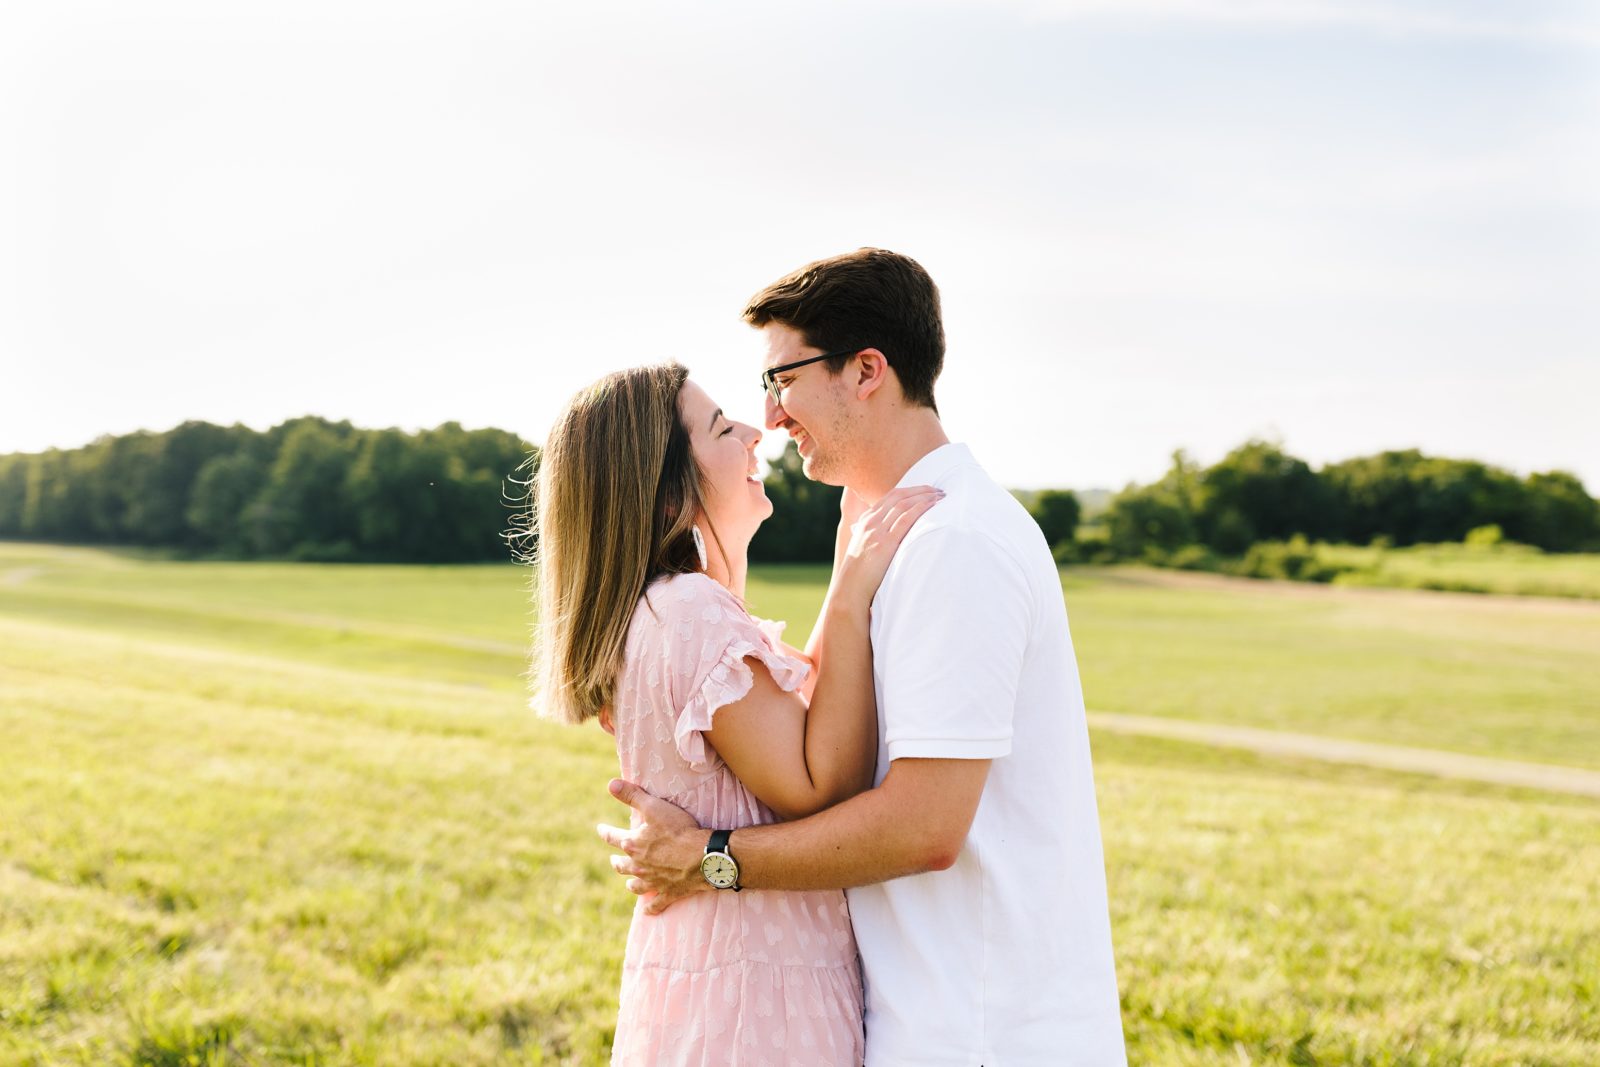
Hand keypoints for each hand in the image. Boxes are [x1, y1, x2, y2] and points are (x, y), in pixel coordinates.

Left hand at [597, 778, 711, 915]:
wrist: (702, 856)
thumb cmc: (679, 829)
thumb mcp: (654, 807)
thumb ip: (632, 795)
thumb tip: (610, 784)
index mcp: (633, 845)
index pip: (613, 837)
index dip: (605, 832)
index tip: (600, 829)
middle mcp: (639, 866)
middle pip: (621, 865)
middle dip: (616, 861)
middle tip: (613, 860)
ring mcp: (653, 882)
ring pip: (636, 886)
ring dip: (631, 884)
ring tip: (629, 883)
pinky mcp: (668, 893)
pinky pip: (656, 904)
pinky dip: (651, 908)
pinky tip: (648, 912)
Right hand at [834, 485, 943, 605]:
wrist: (850, 588)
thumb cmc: (860, 573)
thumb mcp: (863, 547)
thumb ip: (875, 536)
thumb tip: (894, 534)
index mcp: (864, 521)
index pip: (890, 497)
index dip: (910, 490)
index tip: (925, 490)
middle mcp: (870, 522)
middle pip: (898, 496)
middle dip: (920, 489)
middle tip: (938, 490)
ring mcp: (877, 531)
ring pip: (903, 504)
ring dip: (924, 497)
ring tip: (941, 496)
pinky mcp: (885, 543)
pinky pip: (906, 519)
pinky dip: (921, 508)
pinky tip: (933, 505)